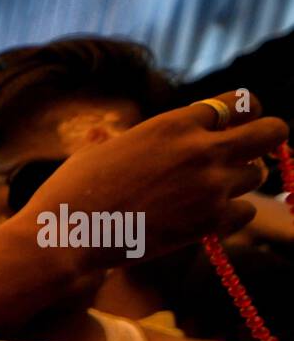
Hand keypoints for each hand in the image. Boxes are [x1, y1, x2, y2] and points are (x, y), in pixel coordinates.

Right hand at [16, 90, 287, 269]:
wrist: (67, 237)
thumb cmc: (71, 193)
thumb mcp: (93, 153)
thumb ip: (115, 140)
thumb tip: (102, 134)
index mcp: (174, 122)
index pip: (240, 102)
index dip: (239, 116)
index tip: (229, 130)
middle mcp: (200, 149)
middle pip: (273, 130)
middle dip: (264, 140)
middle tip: (244, 155)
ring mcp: (209, 187)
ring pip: (257, 176)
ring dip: (239, 182)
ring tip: (207, 193)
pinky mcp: (208, 223)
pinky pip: (245, 212)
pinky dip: (230, 215)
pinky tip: (203, 218)